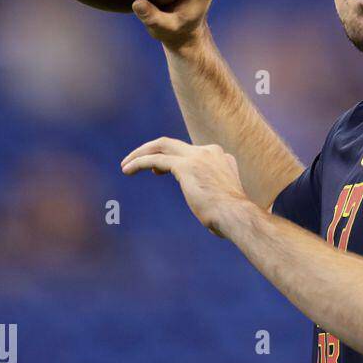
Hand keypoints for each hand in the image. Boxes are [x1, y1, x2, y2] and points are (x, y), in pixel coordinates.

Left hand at [122, 137, 250, 237]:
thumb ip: (214, 197)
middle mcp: (210, 152)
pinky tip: (127, 170)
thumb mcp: (224, 201)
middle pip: (172, 143)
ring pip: (161, 146)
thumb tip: (213, 219)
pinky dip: (139, 162)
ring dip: (141, 153)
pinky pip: (155, 159)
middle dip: (151, 149)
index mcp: (222, 158)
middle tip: (136, 160)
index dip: (171, 158)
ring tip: (126, 165)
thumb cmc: (232, 218)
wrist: (236, 215)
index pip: (190, 151)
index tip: (159, 169)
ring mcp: (198, 156)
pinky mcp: (185, 165)